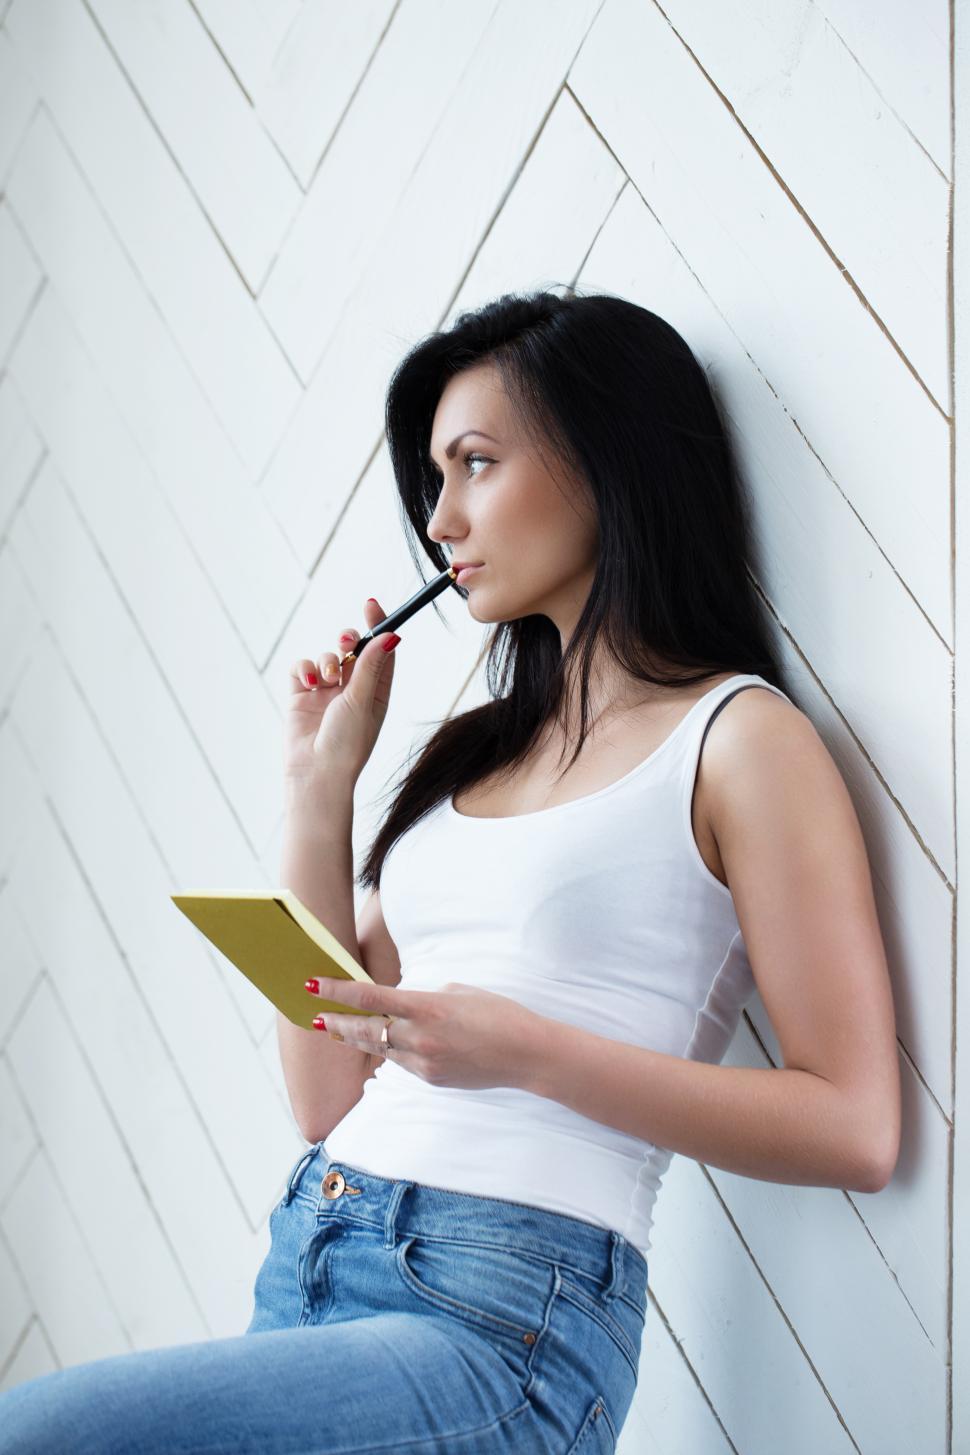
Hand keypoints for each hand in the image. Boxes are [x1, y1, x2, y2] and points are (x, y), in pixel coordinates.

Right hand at [285, 598, 399, 782]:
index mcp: (376, 691)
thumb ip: (372, 666)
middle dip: (348, 639)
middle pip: (352, 649)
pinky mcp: (300, 695)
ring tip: (325, 679)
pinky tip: (308, 682)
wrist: (315, 773)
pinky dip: (304, 668)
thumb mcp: (363, 701)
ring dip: (325, 660)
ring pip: (326, 656)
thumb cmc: (347, 744)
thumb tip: (390, 635)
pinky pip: (302, 667)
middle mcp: (352, 689)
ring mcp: (325, 692)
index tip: (371, 606)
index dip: (377, 626)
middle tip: (345, 641)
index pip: (380, 651)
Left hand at [304, 977, 545, 1092]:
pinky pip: (403, 1063)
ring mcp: (424, 1063)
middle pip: (366, 1030)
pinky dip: (392, 1051)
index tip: (314, 985)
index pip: (370, 999)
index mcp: (426, 1008)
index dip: (337, 992)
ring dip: (359, 1038)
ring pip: (381, 1050)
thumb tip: (404, 1006)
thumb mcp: (459, 992)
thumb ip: (425, 998)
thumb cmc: (498, 1014)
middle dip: (338, 1022)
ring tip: (336, 1029)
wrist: (526, 1054)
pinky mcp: (431, 1079)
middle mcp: (419, 1038)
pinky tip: (385, 1044)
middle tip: (314, 1015)